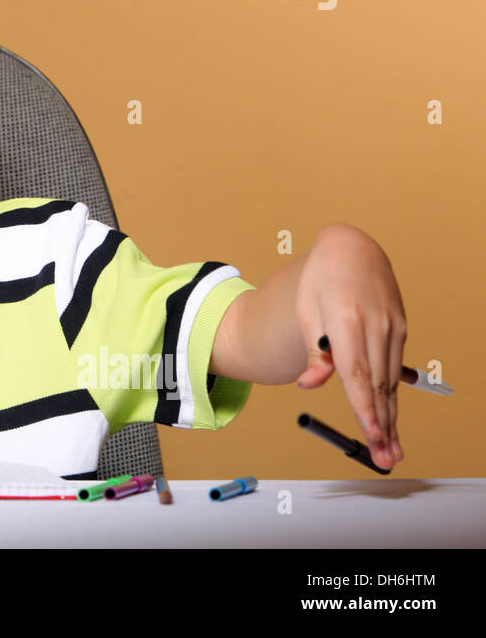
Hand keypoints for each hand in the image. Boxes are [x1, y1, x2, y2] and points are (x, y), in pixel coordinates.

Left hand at [295, 225, 406, 469]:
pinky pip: (394, 368)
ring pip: (390, 380)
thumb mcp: (306, 310)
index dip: (364, 406)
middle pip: (379, 384)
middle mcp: (375, 325)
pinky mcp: (400, 328)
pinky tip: (391, 418)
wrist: (352, 248)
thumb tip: (311, 385)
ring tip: (390, 449)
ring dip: (391, 417)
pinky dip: (393, 395)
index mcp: (346, 320)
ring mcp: (392, 327)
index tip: (370, 433)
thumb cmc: (322, 278)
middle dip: (382, 425)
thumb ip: (313, 351)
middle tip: (385, 459)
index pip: (356, 373)